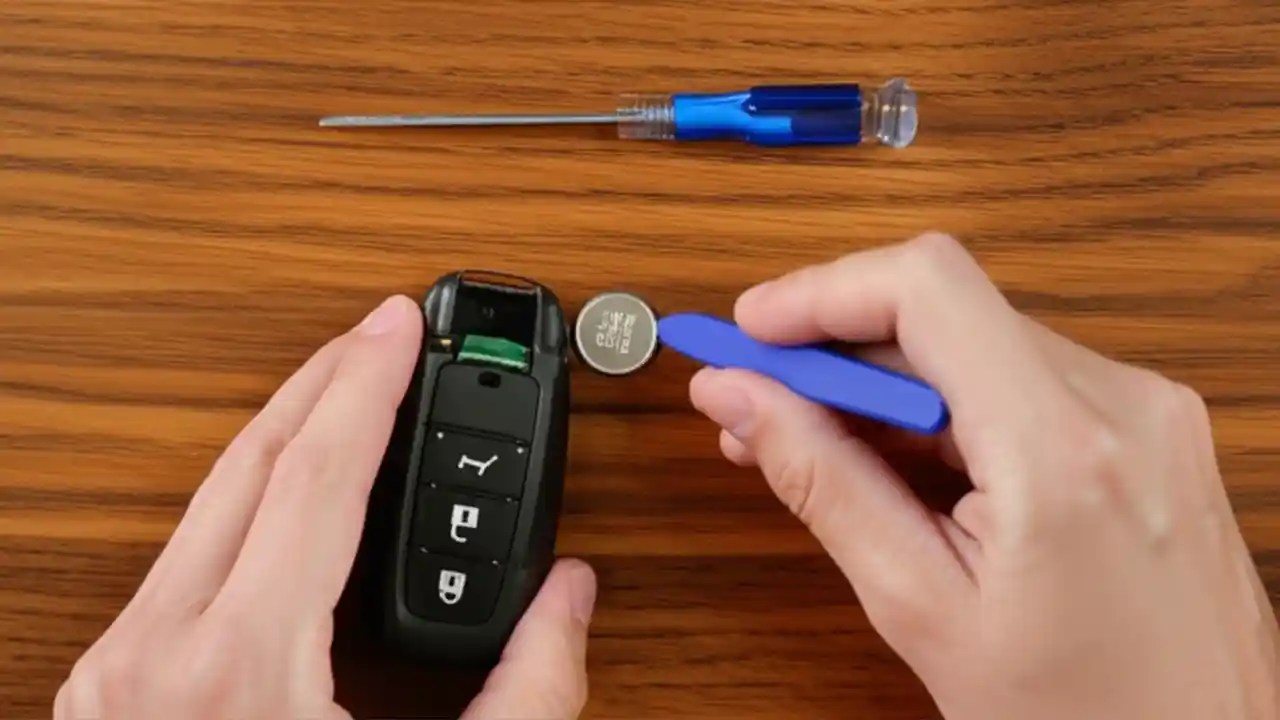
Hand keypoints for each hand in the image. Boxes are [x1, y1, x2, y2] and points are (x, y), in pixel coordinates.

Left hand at [55, 296, 596, 719]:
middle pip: (249, 461)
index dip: (368, 384)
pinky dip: (253, 496)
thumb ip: (531, 694)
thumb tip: (571, 600)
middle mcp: (152, 649)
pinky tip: (296, 488)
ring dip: (286, 434)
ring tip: (350, 396)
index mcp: (235, 664)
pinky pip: (189, 547)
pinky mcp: (112, 681)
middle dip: (323, 381)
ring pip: (208, 498)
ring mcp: (117, 664)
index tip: (399, 327)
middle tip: (382, 334)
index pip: (314, 473)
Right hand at [689, 234, 1278, 718]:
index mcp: (1063, 450)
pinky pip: (1021, 376)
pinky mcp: (1148, 426)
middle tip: (754, 396)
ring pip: (978, 339)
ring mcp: (1146, 410)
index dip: (819, 292)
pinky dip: (943, 402)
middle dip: (835, 344)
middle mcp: (1122, 403)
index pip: (926, 290)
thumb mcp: (922, 608)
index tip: (750, 330)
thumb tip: (739, 397)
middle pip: (945, 310)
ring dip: (884, 378)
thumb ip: (822, 483)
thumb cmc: (1084, 716)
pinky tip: (893, 452)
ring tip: (812, 438)